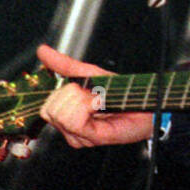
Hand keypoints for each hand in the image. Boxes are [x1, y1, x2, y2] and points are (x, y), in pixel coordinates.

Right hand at [36, 44, 154, 147]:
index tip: (82, 88)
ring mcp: (80, 136)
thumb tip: (42, 51)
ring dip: (81, 101)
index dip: (63, 91)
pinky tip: (99, 104)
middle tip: (91, 95)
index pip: (46, 107)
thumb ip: (65, 65)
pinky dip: (87, 106)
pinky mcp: (92, 138)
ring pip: (61, 115)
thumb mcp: (89, 73)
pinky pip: (75, 121)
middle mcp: (69, 129)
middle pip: (50, 110)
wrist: (146, 103)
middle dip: (71, 95)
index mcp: (67, 115)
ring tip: (98, 101)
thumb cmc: (120, 91)